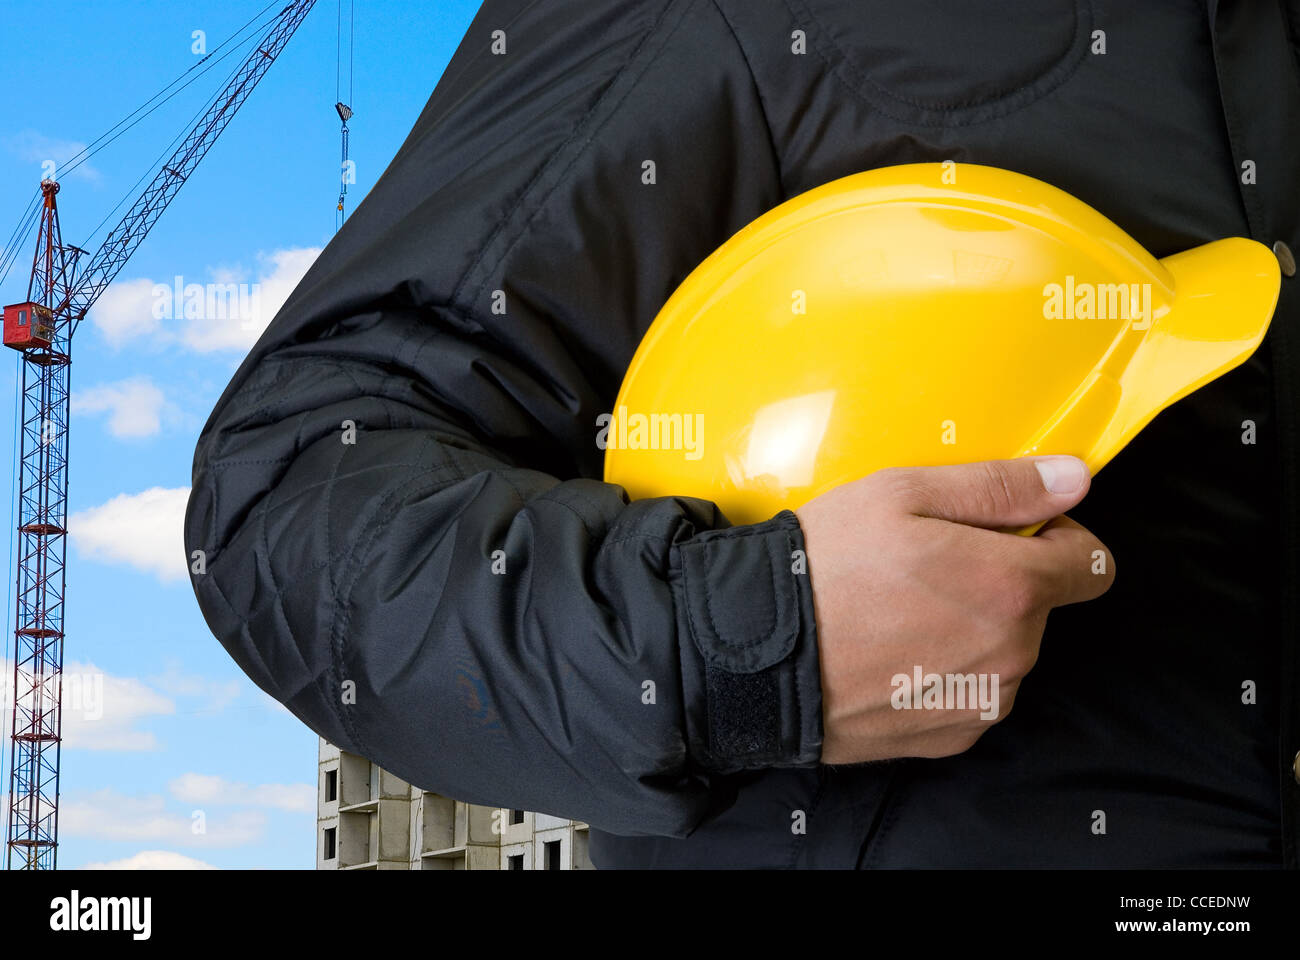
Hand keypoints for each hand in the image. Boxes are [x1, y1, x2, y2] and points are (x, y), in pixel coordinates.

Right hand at [795, 456, 1113, 764]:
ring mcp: (982, 703)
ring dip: (972, 630)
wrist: (756, 657)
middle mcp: (1012, 654)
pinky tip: (890, 654)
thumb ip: (1000, 486)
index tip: (1005, 530)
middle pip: (1039, 608)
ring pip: (1004, 653)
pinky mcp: (948, 737)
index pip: (1092, 565)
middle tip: (923, 566)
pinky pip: (971, 694)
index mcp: (1011, 587)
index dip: (1054, 536)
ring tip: (898, 612)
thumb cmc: (823, 567)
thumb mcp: (902, 495)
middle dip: (998, 581)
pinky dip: (944, 673)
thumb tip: (1075, 478)